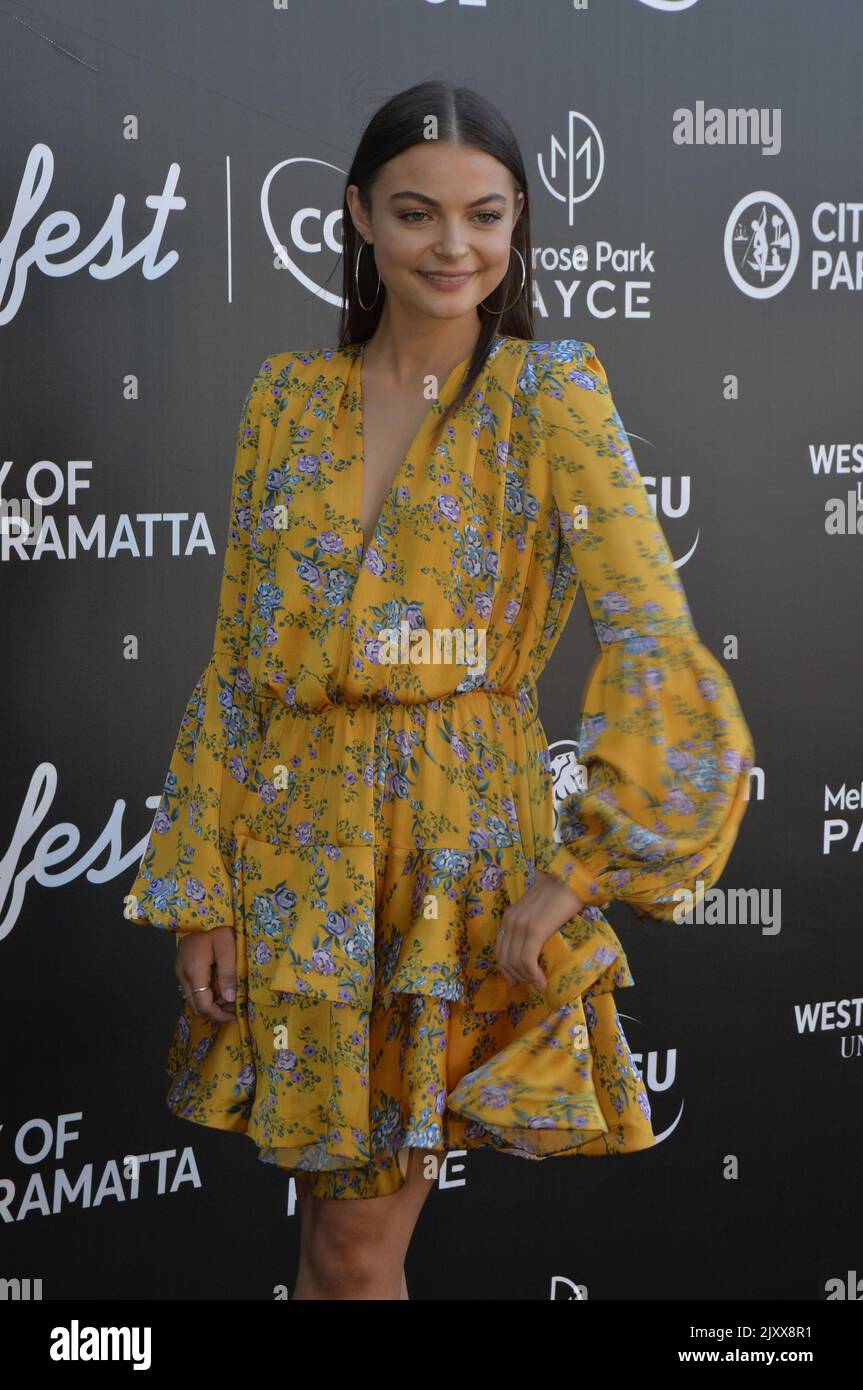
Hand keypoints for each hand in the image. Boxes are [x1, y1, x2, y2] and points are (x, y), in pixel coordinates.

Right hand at [175, 925, 237, 1023]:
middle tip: (234, 1009)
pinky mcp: (181, 968)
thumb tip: (230, 999)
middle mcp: (182, 975)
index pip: (203, 1005)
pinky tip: (218, 989)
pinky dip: (203, 995)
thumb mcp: (228, 947)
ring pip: (191, 999)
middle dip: (215, 1013)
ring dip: (209, 1005)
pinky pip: (190, 990)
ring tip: (229, 1000)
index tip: (235, 1016)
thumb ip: (228, 973)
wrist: (199, 912)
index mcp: (194, 971)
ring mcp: (179, 971)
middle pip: (195, 1006)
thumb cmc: (217, 927)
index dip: (219, 1015)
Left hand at [495, 871, 584, 990]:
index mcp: (508, 916)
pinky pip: (527, 961)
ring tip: (539, 983)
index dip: (507, 970)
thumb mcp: (536, 907)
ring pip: (515, 964)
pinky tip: (542, 981)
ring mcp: (521, 926)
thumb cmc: (559, 892)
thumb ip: (530, 921)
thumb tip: (535, 942)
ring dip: (527, 979)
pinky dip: (534, 976)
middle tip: (532, 984)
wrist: (572, 878)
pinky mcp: (534, 931)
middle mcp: (510, 921)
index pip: (499, 950)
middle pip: (505, 960)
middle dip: (517, 977)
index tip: (518, 980)